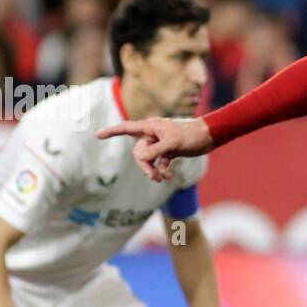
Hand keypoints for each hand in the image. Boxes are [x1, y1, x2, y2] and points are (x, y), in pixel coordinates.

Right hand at [96, 117, 212, 182]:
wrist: (208, 137)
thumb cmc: (191, 136)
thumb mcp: (172, 144)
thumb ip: (155, 151)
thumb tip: (141, 158)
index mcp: (151, 127)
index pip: (127, 128)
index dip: (112, 132)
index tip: (98, 136)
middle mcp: (153, 134)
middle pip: (138, 152)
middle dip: (144, 166)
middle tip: (155, 177)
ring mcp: (160, 143)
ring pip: (148, 160)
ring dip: (153, 170)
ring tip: (163, 179)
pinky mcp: (168, 151)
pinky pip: (158, 163)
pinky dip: (162, 171)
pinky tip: (170, 177)